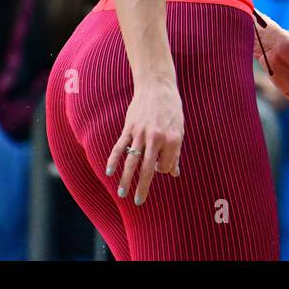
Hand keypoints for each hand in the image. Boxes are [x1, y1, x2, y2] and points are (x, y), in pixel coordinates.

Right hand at [108, 78, 183, 205]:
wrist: (157, 86)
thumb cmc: (171, 109)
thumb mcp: (179, 129)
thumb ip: (175, 152)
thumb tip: (174, 173)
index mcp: (172, 140)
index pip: (166, 166)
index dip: (163, 169)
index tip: (161, 167)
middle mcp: (156, 139)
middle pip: (148, 169)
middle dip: (143, 187)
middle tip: (138, 202)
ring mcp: (141, 134)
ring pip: (132, 162)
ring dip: (126, 179)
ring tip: (122, 194)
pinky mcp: (129, 128)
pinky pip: (119, 147)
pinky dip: (113, 161)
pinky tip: (109, 172)